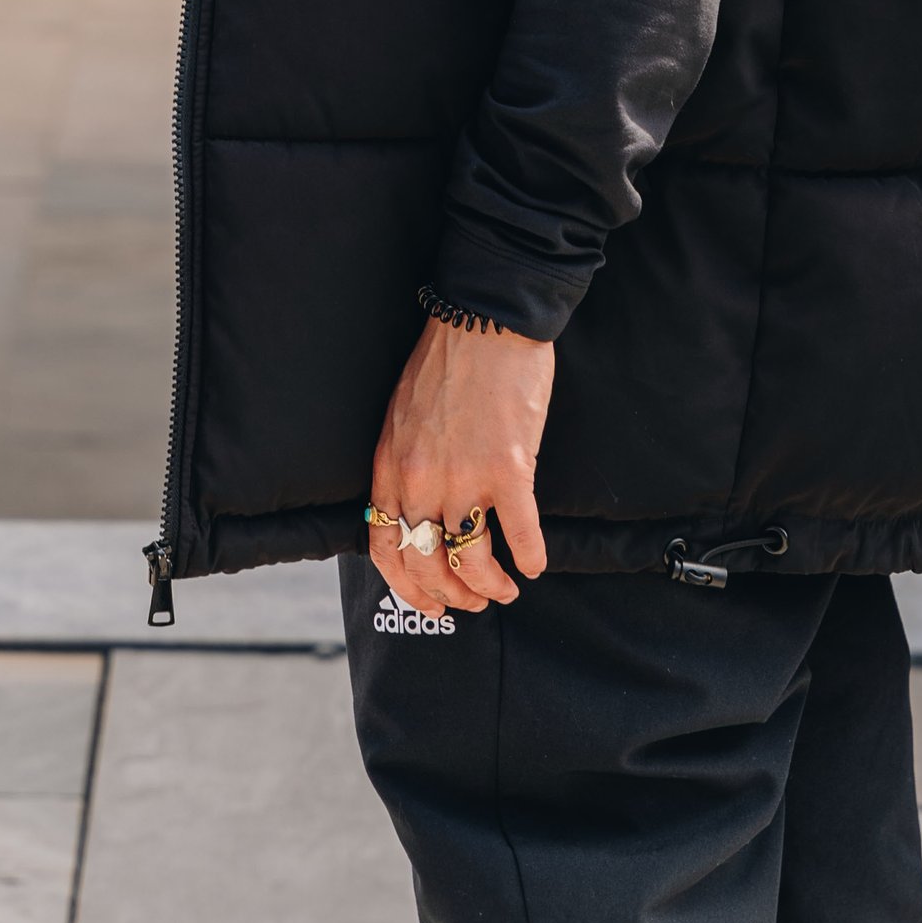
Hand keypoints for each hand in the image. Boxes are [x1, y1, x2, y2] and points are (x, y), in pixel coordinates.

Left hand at [368, 315, 552, 617]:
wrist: (483, 318)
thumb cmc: (444, 361)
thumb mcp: (401, 417)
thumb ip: (403, 466)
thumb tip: (414, 512)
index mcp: (391, 465)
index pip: (386, 548)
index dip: (407, 587)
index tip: (430, 604)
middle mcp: (422, 480)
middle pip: (428, 564)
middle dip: (451, 595)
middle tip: (471, 604)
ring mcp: (465, 476)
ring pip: (472, 560)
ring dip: (490, 586)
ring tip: (505, 590)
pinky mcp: (508, 468)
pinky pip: (521, 533)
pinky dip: (530, 558)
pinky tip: (535, 564)